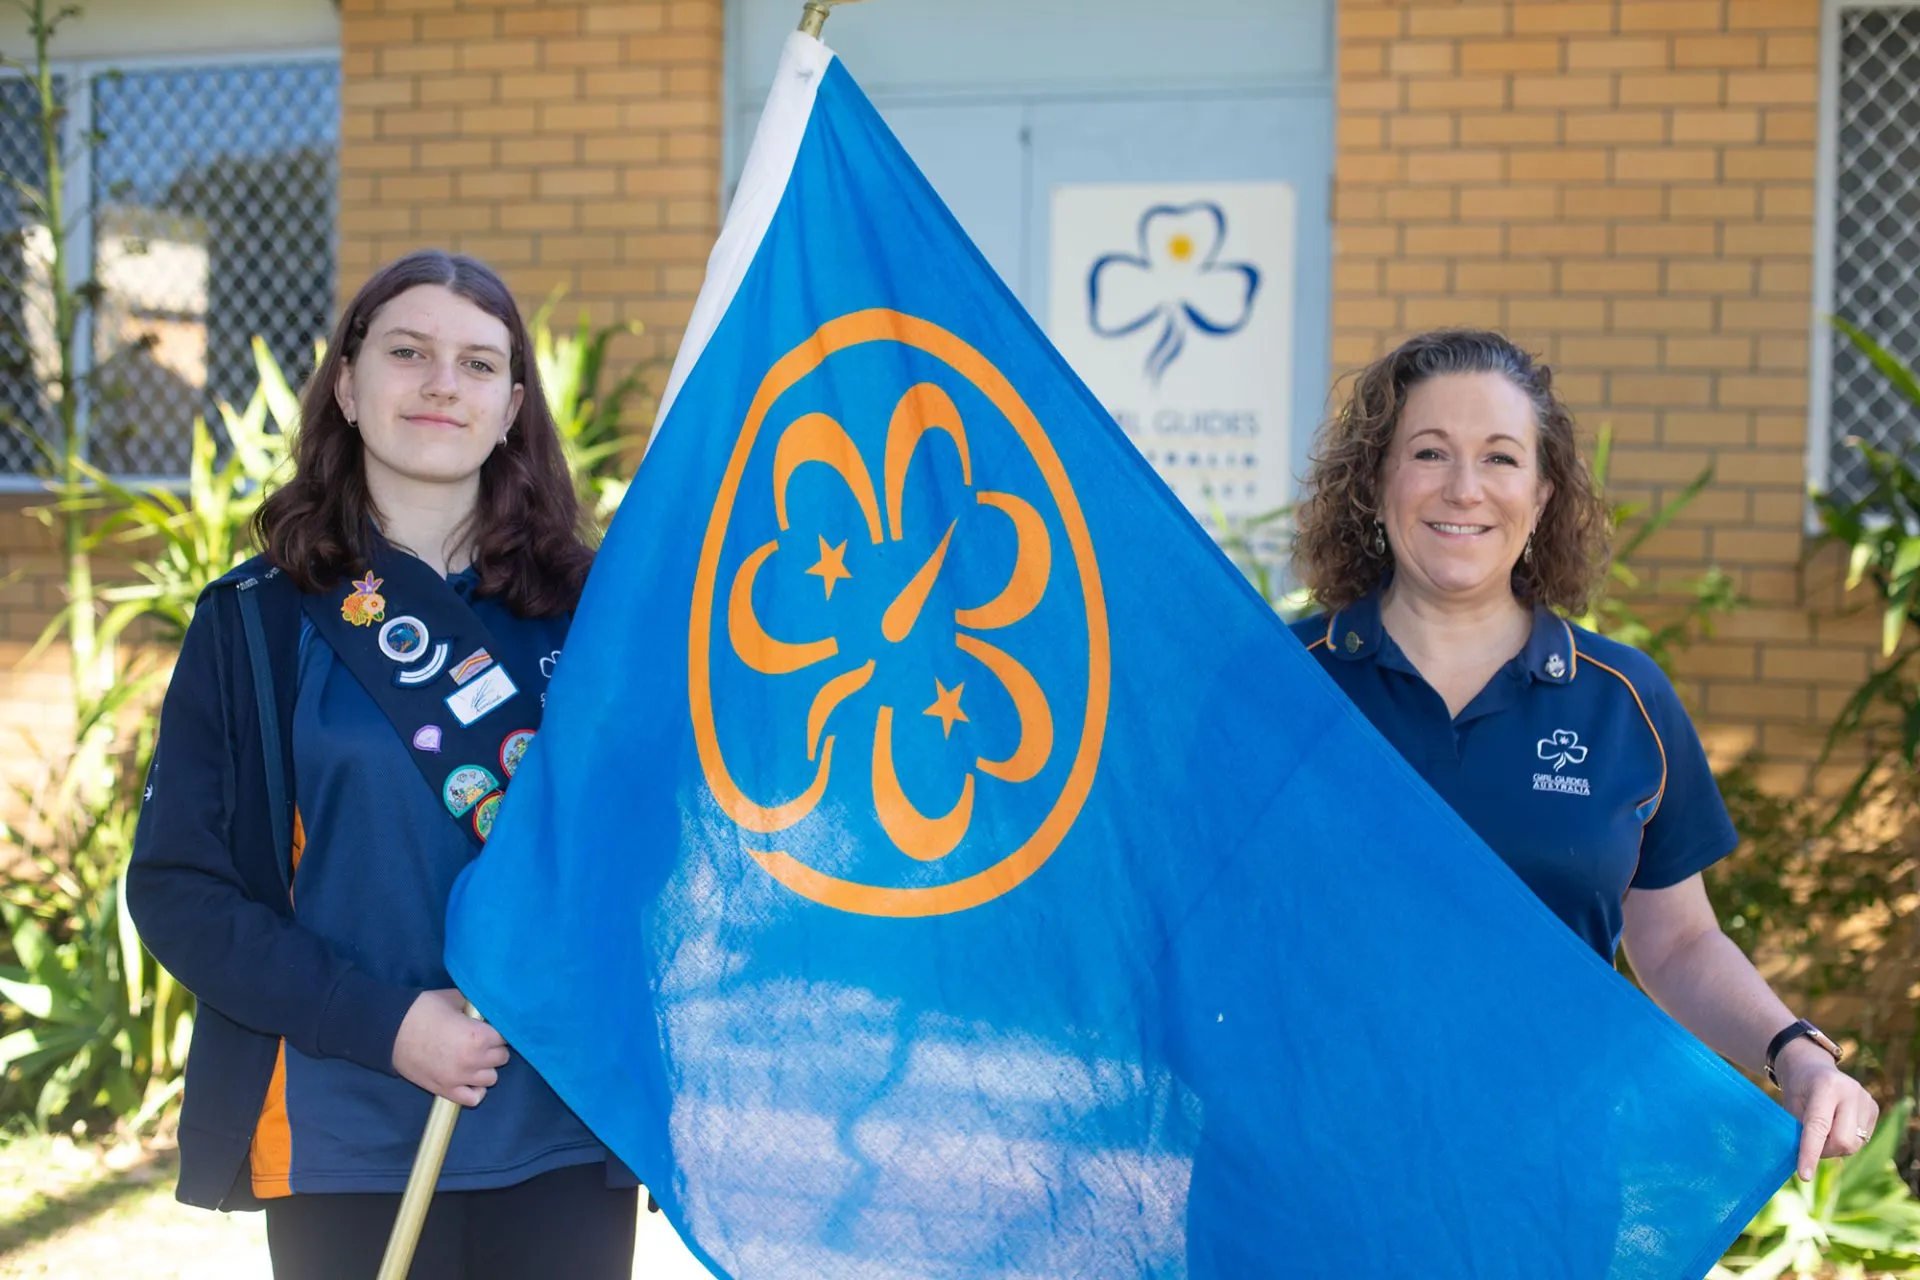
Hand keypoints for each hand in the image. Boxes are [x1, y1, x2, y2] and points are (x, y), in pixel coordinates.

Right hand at [392, 988, 508, 1107]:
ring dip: (486, 1067)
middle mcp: (473, 1061)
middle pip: (502, 1058)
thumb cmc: (422, 1010)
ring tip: (474, 1057)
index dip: (499, 1030)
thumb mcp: (454, 999)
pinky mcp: (445, 1091)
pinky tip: (469, 1078)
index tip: (491, 1026)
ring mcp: (460, 1079)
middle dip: (494, 1047)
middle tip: (482, 1040)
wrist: (389, 1031)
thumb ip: (475, 1006)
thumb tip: (489, 1007)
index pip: (506, 1037)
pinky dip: (475, 1090)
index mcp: (478, 1036)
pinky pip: (473, 1098)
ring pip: (491, 1078)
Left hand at [1776, 1038, 1879, 1180]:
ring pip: (1854, 1145)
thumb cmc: (1797, 1088)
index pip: (1818, 1127)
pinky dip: (1845, 1141)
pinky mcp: (1874, 1109)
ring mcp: (1866, 1100)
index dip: (1809, 1153)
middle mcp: (1851, 1092)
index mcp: (1826, 1086)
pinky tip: (1836, 1126)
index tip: (1803, 1175)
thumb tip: (1802, 1162)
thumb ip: (1797, 1130)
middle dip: (1824, 1151)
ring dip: (1835, 1147)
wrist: (1812, 1067)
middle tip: (1809, 1146)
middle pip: (1843, 1141)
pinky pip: (1861, 1140)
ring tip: (1822, 1132)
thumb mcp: (1789, 1104)